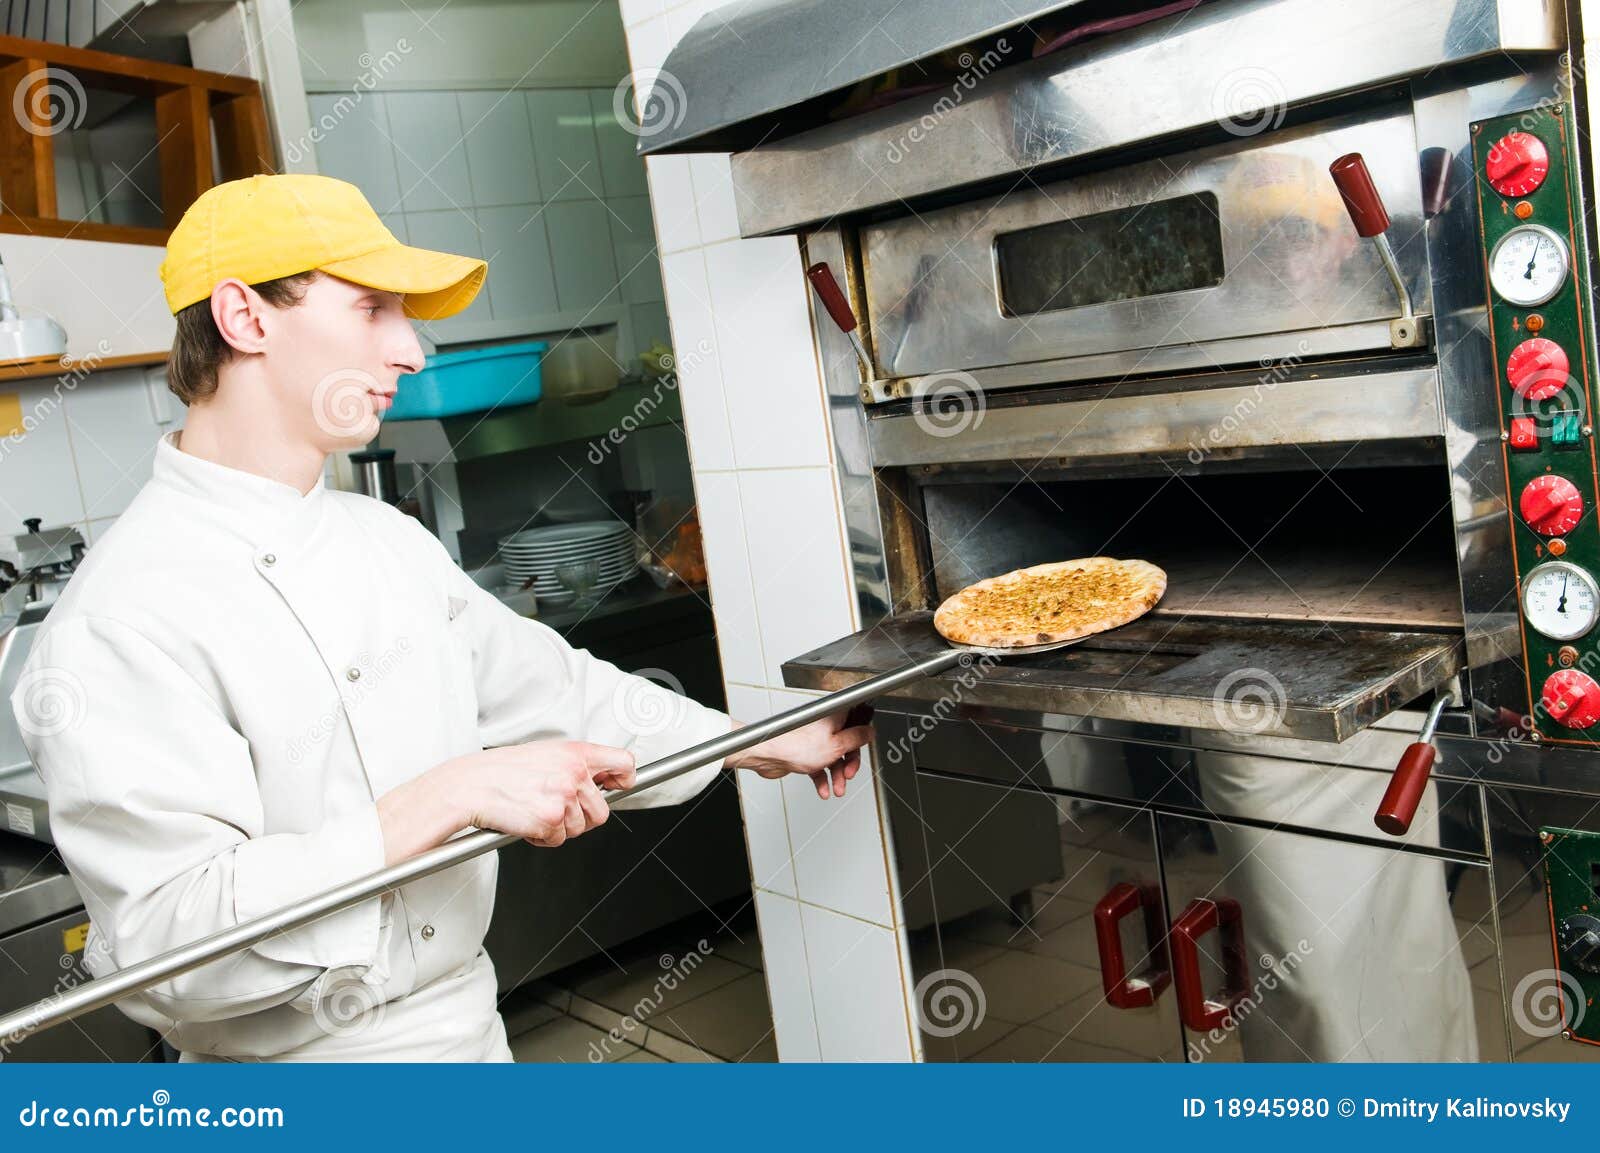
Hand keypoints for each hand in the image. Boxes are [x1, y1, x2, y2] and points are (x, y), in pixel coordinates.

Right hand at [444, 740, 636, 846]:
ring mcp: (564, 797)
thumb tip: (601, 779)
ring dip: (559, 827)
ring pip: (581, 828)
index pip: (624, 764)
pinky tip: (526, 821)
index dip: (623, 780)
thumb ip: (576, 764)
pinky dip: (542, 838)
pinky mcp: (550, 820)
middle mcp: (574, 772)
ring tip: (534, 810)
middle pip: (602, 811)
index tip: (614, 787)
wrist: (468, 785)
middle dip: (581, 816)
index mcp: (575, 752)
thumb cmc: (501, 771)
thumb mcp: (545, 754)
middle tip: (554, 808)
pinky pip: (558, 840)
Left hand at [730, 706, 873, 798]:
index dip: (861, 739)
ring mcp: (814, 740)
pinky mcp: (805, 753)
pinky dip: (823, 778)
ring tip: (837, 788)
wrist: (770, 756)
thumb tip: (870, 732)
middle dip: (848, 764)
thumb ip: (856, 739)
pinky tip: (824, 789)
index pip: (855, 724)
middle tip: (849, 775)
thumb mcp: (837, 745)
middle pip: (846, 745)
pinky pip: (819, 766)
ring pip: (833, 758)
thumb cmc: (796, 746)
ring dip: (837, 776)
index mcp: (834, 717)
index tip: (863, 750)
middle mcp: (825, 727)